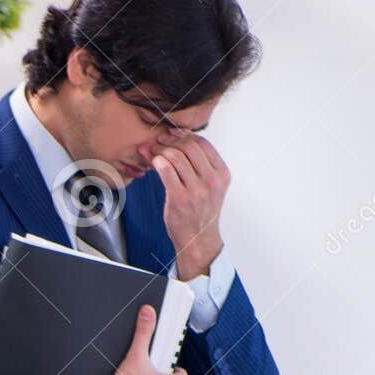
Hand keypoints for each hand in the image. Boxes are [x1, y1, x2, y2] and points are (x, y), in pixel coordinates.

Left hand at [155, 135, 228, 280]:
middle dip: (171, 140)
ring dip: (162, 150)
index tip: (172, 134)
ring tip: (154, 152)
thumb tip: (178, 144)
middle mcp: (212, 180)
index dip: (185, 135)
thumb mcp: (210, 187)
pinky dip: (158, 162)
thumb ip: (199, 166)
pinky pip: (167, 172)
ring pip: (177, 157)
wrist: (198, 239)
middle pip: (189, 147)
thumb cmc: (201, 213)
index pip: (203, 144)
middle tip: (159, 140)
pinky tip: (154, 161)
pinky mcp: (180, 199)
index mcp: (221, 174)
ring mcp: (197, 190)